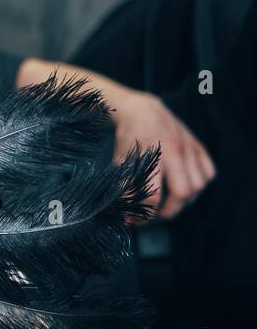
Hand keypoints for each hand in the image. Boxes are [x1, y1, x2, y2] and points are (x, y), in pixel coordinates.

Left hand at [107, 88, 214, 219]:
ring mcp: (190, 148)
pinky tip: (183, 186)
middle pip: (183, 193)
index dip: (143, 213)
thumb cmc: (129, 138)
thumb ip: (124, 185)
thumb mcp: (120, 161)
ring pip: (199, 186)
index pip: (154, 195)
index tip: (133, 218)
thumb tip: (127, 211)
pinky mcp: (198, 147)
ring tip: (168, 203)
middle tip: (154, 215)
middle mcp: (175, 151)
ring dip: (185, 201)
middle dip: (168, 212)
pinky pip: (208, 173)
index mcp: (151, 155)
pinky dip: (199, 184)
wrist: (142, 110)